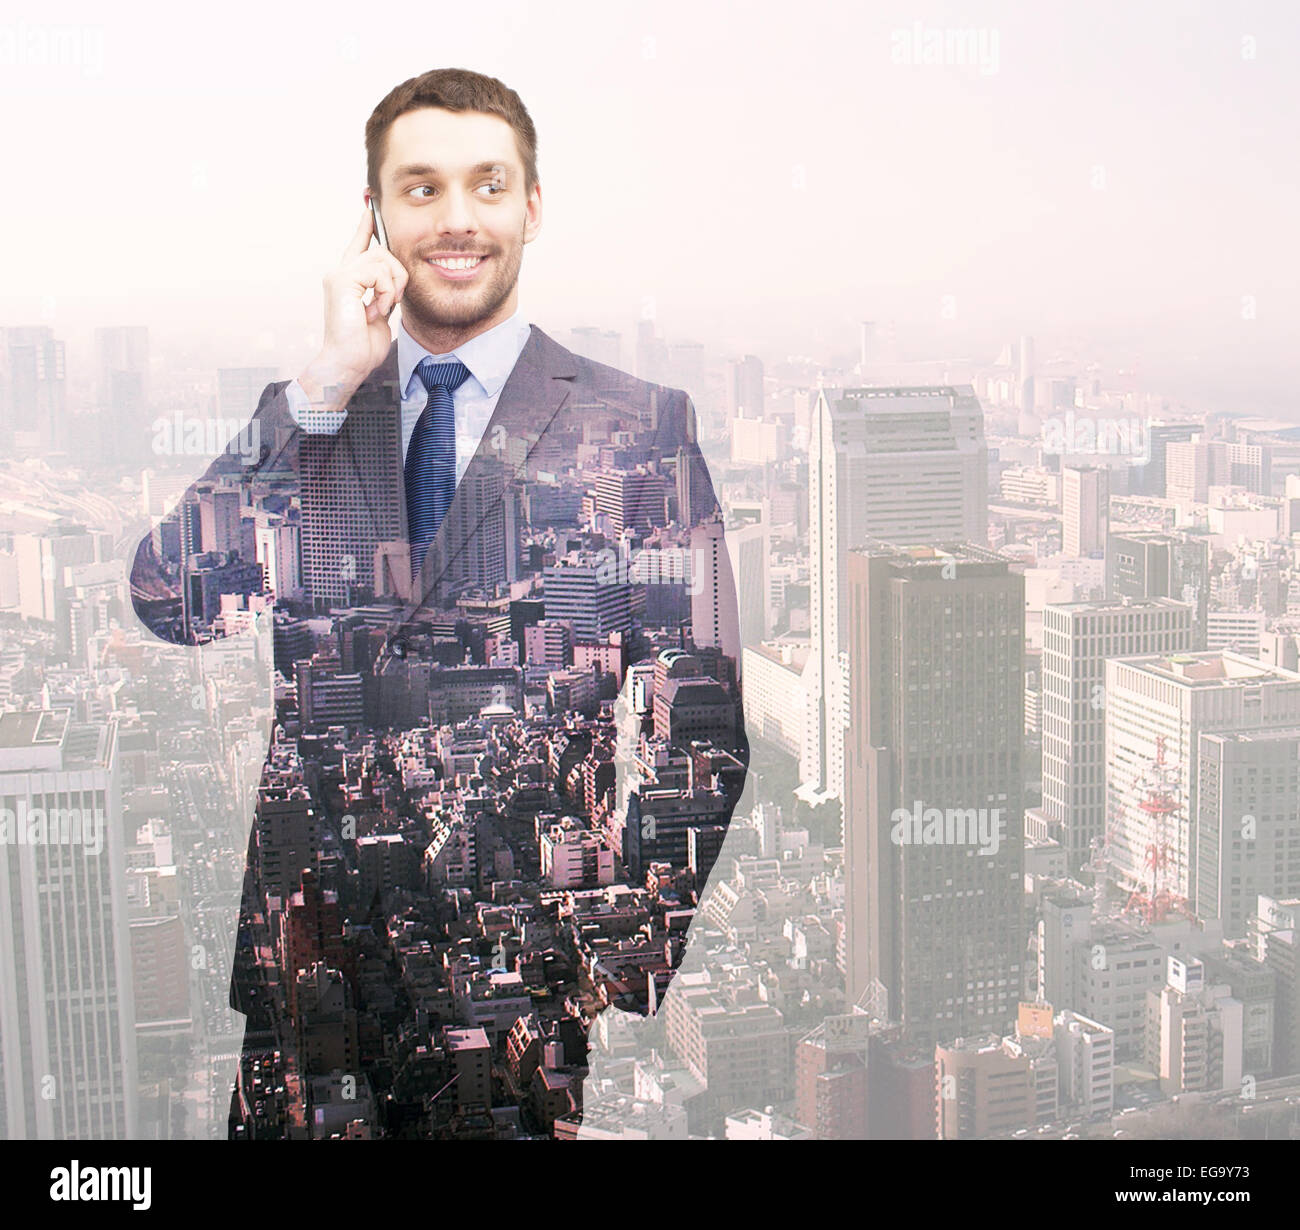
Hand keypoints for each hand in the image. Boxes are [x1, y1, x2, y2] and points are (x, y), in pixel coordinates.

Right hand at [298, 206, 408, 411]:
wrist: (347, 365)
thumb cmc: (362, 347)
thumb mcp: (381, 313)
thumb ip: (384, 291)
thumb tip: (395, 278)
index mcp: (349, 280)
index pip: (358, 244)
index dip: (366, 225)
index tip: (370, 206)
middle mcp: (340, 273)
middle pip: (381, 250)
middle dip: (398, 275)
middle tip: (392, 302)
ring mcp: (338, 275)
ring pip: (382, 258)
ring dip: (393, 286)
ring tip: (382, 308)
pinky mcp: (342, 281)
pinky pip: (378, 271)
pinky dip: (385, 292)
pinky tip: (376, 310)